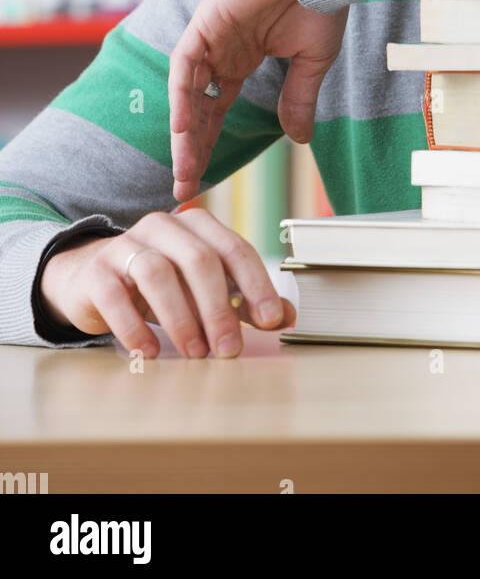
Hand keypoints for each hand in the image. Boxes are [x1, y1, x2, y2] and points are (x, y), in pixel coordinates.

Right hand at [39, 210, 296, 358]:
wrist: (93, 280)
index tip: (270, 320)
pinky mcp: (96, 273)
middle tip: (229, 349)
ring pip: (157, 273)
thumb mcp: (203, 289)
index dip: (256, 284)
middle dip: (219, 308)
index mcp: (195, 225)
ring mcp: (125, 246)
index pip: (233, 248)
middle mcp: (162, 227)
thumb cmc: (161, 286)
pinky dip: (135, 328)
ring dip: (181, 318)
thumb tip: (286, 317)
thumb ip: (243, 300)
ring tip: (195, 353)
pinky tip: (150, 353)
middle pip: (198, 259)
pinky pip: (116, 296)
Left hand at [168, 0, 347, 202]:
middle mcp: (221, 50)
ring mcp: (211, 36)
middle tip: (184, 190)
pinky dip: (182, 95)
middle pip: (196, 107)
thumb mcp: (312, 62)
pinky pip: (185, 64)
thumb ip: (299, 99)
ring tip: (185, 171)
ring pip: (186, 92)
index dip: (208, 144)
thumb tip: (298, 139)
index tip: (202, 181)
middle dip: (190, 149)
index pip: (217, 109)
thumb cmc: (322, 0)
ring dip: (184, 132)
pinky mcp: (206, 21)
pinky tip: (184, 128)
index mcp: (243, 58)